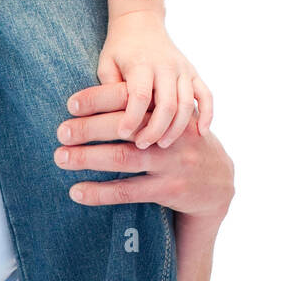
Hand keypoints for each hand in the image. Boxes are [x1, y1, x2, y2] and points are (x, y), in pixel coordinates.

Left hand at [55, 82, 232, 220]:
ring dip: (88, 159)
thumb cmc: (178, 134)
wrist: (220, 176)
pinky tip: (77, 191)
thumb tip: (94, 88)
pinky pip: (130, 191)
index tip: (70, 104)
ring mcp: (171, 160)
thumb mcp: (166, 108)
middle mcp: (170, 130)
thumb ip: (136, 96)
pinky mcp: (171, 188)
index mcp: (166, 105)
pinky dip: (102, 192)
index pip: (126, 96)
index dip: (97, 98)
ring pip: (123, 158)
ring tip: (60, 158)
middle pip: (122, 125)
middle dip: (87, 128)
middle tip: (60, 132)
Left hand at [98, 12, 212, 148]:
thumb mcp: (106, 63)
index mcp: (141, 63)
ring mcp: (182, 70)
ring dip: (177, 128)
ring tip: (162, 144)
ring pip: (187, 104)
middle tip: (142, 145)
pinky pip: (206, 96)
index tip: (123, 135)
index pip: (140, 95)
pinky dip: (207, 115)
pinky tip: (200, 133)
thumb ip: (108, 88)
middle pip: (167, 104)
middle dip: (156, 129)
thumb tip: (105, 117)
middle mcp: (166, 66)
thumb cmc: (119, 48)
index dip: (132, 118)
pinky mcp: (193, 73)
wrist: (141, 21)